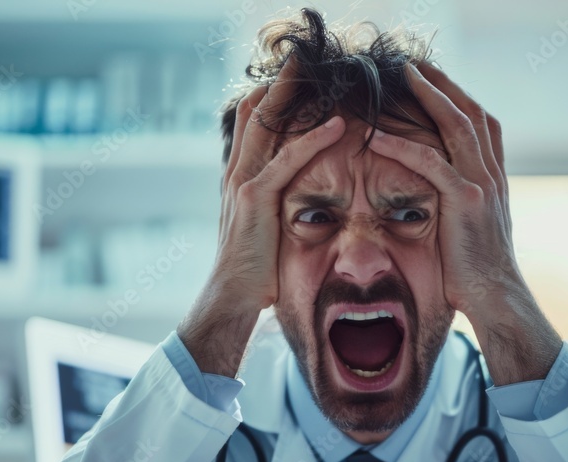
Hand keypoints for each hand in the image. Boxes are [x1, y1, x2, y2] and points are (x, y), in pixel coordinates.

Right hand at [179, 61, 346, 376]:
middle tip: (307, 58)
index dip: (272, 95)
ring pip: (268, 124)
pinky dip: (313, 139)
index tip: (299, 77)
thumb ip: (275, 205)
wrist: (230, 297)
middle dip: (281, 82)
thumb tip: (299, 198)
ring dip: (296, 96)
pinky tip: (337, 124)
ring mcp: (243, 182)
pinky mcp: (254, 198)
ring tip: (321, 72)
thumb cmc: (253, 269)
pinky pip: (287, 159)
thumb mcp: (264, 227)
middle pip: (255, 109)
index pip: (252, 120)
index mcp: (239, 175)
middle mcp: (237, 171)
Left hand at [366, 63, 561, 382]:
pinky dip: (404, 146)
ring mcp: (483, 185)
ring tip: (401, 77)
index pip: (482, 123)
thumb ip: (461, 207)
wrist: (498, 300)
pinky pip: (432, 163)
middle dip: (443, 84)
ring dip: (428, 96)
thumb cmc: (477, 275)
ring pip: (457, 125)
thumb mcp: (473, 232)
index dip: (459, 96)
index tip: (434, 79)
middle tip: (414, 64)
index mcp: (494, 180)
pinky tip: (378, 136)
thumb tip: (439, 199)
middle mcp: (492, 175)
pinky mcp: (466, 202)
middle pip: (471, 112)